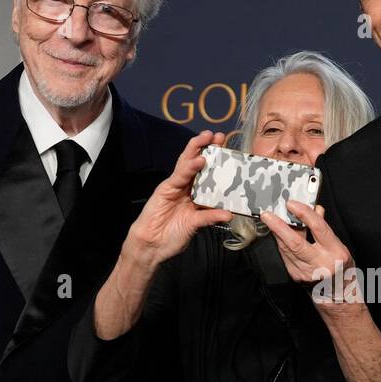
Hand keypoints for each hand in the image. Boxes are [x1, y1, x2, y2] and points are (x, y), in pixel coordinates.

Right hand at [122, 130, 232, 268]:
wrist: (152, 245)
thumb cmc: (172, 234)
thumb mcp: (195, 224)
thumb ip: (209, 216)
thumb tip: (229, 214)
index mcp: (192, 193)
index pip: (206, 173)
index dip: (216, 160)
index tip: (228, 150)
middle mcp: (184, 186)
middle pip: (196, 163)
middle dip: (207, 148)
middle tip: (219, 136)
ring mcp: (174, 187)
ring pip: (186, 164)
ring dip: (197, 150)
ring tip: (208, 139)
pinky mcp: (165, 190)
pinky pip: (180, 178)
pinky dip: (190, 169)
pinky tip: (200, 161)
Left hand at [261, 201, 355, 301]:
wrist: (337, 293)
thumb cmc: (341, 268)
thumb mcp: (339, 246)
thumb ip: (325, 229)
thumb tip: (315, 210)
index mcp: (335, 252)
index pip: (318, 228)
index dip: (304, 214)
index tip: (292, 204)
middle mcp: (321, 263)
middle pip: (296, 243)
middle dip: (279, 227)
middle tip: (268, 216)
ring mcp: (307, 272)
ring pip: (287, 249)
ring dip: (277, 234)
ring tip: (271, 221)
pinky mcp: (297, 276)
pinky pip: (285, 256)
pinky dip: (281, 244)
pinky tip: (279, 236)